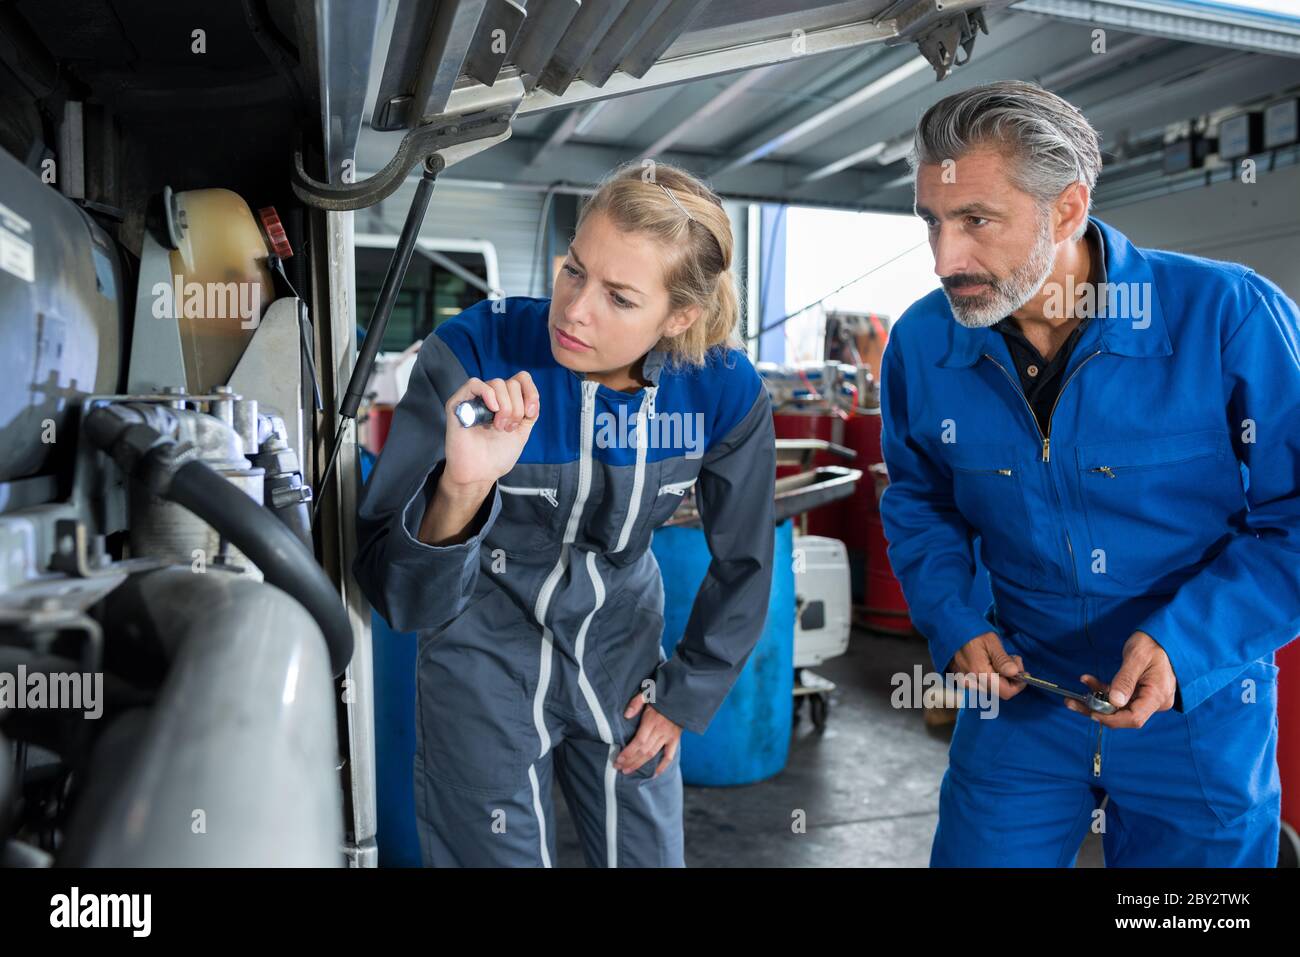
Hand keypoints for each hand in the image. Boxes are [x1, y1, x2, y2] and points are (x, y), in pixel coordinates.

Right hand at [442, 372, 539, 490]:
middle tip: (509, 428)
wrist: (479, 473)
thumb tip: (531, 398)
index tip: (530, 414)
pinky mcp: (458, 403)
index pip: (522, 379)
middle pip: (512, 383)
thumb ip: (529, 412)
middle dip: (517, 407)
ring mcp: (475, 399)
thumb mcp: (522, 431)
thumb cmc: (497, 455)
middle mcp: (491, 397)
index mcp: (506, 401)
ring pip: (497, 383)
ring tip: (499, 426)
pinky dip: (488, 395)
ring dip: (505, 406)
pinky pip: (474, 383)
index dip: (531, 392)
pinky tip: (492, 410)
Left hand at [614, 691, 681, 777]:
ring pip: (653, 754)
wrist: (683, 697)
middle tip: (618, 768)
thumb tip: (626, 715)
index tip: (618, 759)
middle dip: (630, 761)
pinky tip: (653, 774)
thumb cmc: (663, 694)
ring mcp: (669, 737)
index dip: (628, 752)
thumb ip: (636, 702)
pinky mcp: (675, 740)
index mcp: (652, 720)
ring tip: (628, 771)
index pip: (638, 741)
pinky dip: (662, 766)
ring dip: (639, 764)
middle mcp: (660, 731)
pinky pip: (669, 756)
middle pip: (643, 750)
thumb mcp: (648, 693)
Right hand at [950, 631, 1024, 700]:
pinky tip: (986, 662)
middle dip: (1009, 678)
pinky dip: (988, 676)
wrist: (947, 628)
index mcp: (980, 673)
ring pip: (990, 688)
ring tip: (996, 658)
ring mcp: (963, 682)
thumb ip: (1002, 660)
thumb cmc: (971, 631)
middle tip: (1009, 658)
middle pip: (999, 691)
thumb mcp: (991, 641)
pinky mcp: (959, 679)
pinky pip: (980, 684)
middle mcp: (971, 682)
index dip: (1018, 684)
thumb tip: (1014, 673)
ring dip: (999, 677)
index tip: (1022, 671)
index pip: (1006, 692)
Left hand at [1065, 630, 1175, 728]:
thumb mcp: (1137, 657)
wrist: (1162, 636)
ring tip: (1073, 697)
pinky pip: (1120, 698)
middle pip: (1123, 715)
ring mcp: (1147, 698)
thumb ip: (1125, 680)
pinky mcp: (1140, 694)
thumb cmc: (1153, 643)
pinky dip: (1103, 692)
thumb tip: (1115, 702)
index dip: (1111, 718)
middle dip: (1096, 710)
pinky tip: (1089, 681)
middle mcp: (1155, 701)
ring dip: (1096, 701)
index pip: (1134, 718)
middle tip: (1071, 703)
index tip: (1091, 711)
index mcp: (1158, 695)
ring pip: (1119, 708)